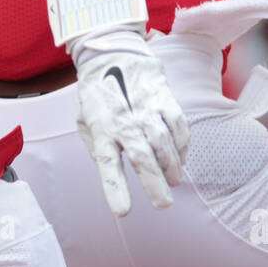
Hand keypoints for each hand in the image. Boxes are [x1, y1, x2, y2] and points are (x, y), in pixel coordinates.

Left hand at [72, 29, 188, 215]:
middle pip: (141, 157)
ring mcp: (145, 108)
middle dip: (154, 184)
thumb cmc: (98, 96)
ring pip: (163, 143)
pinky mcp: (163, 97)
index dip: (115, 188)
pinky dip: (182, 145)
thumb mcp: (85, 121)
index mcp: (101, 129)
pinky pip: (177, 125)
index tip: (123, 211)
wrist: (112, 55)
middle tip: (164, 204)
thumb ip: (97, 147)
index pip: (106, 163)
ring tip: (174, 182)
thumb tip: (112, 173)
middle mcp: (123, 120)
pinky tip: (181, 158)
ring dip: (171, 166)